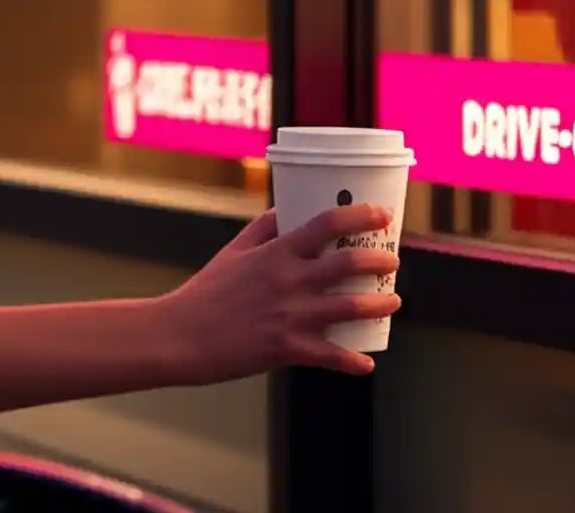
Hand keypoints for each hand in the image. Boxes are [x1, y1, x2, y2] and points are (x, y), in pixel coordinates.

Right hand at [158, 204, 401, 384]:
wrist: (181, 336)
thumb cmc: (207, 292)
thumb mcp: (234, 251)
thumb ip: (264, 228)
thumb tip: (289, 210)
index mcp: (277, 253)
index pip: (328, 223)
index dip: (361, 215)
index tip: (382, 215)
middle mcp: (290, 280)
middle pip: (350, 263)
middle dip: (381, 260)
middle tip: (392, 261)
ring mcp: (291, 316)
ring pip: (352, 307)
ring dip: (380, 304)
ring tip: (393, 301)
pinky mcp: (287, 348)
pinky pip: (331, 356)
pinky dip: (353, 361)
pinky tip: (366, 363)